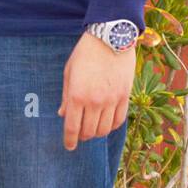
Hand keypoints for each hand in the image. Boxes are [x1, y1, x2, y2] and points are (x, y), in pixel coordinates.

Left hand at [58, 32, 133, 150]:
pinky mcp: (125, 97)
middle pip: (89, 131)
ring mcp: (112, 100)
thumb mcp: (69, 73)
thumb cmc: (84, 54)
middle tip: (78, 135)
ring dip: (96, 132)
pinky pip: (118, 120)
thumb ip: (66, 96)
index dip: (70, 140)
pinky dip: (110, 126)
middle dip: (82, 136)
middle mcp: (95, 101)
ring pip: (104, 129)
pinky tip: (105, 123)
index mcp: (77, 95)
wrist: (110, 41)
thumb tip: (63, 115)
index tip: (68, 146)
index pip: (73, 127)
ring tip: (91, 128)